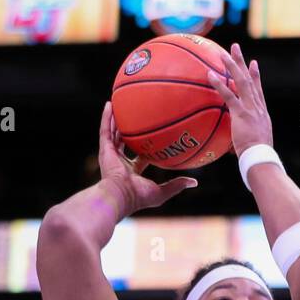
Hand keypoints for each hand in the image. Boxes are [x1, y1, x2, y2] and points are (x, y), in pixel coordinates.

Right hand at [97, 102, 195, 218]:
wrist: (121, 195)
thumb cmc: (139, 196)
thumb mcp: (162, 191)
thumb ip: (177, 185)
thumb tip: (194, 182)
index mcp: (131, 172)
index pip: (138, 157)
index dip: (145, 147)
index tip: (152, 137)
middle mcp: (119, 162)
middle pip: (123, 142)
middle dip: (127, 130)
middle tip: (134, 117)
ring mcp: (110, 155)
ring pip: (112, 133)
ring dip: (115, 119)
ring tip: (119, 103)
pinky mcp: (104, 150)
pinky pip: (105, 130)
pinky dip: (107, 117)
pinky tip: (110, 104)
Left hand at [206, 42, 272, 155]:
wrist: (261, 158)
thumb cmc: (257, 157)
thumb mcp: (253, 145)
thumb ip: (244, 139)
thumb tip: (236, 147)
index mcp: (262, 114)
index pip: (258, 91)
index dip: (256, 76)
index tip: (253, 64)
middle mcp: (257, 107)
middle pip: (250, 80)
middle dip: (242, 62)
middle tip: (236, 48)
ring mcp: (250, 109)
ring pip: (241, 82)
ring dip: (232, 66)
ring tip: (222, 53)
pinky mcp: (241, 114)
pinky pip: (229, 96)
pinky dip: (219, 84)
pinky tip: (210, 75)